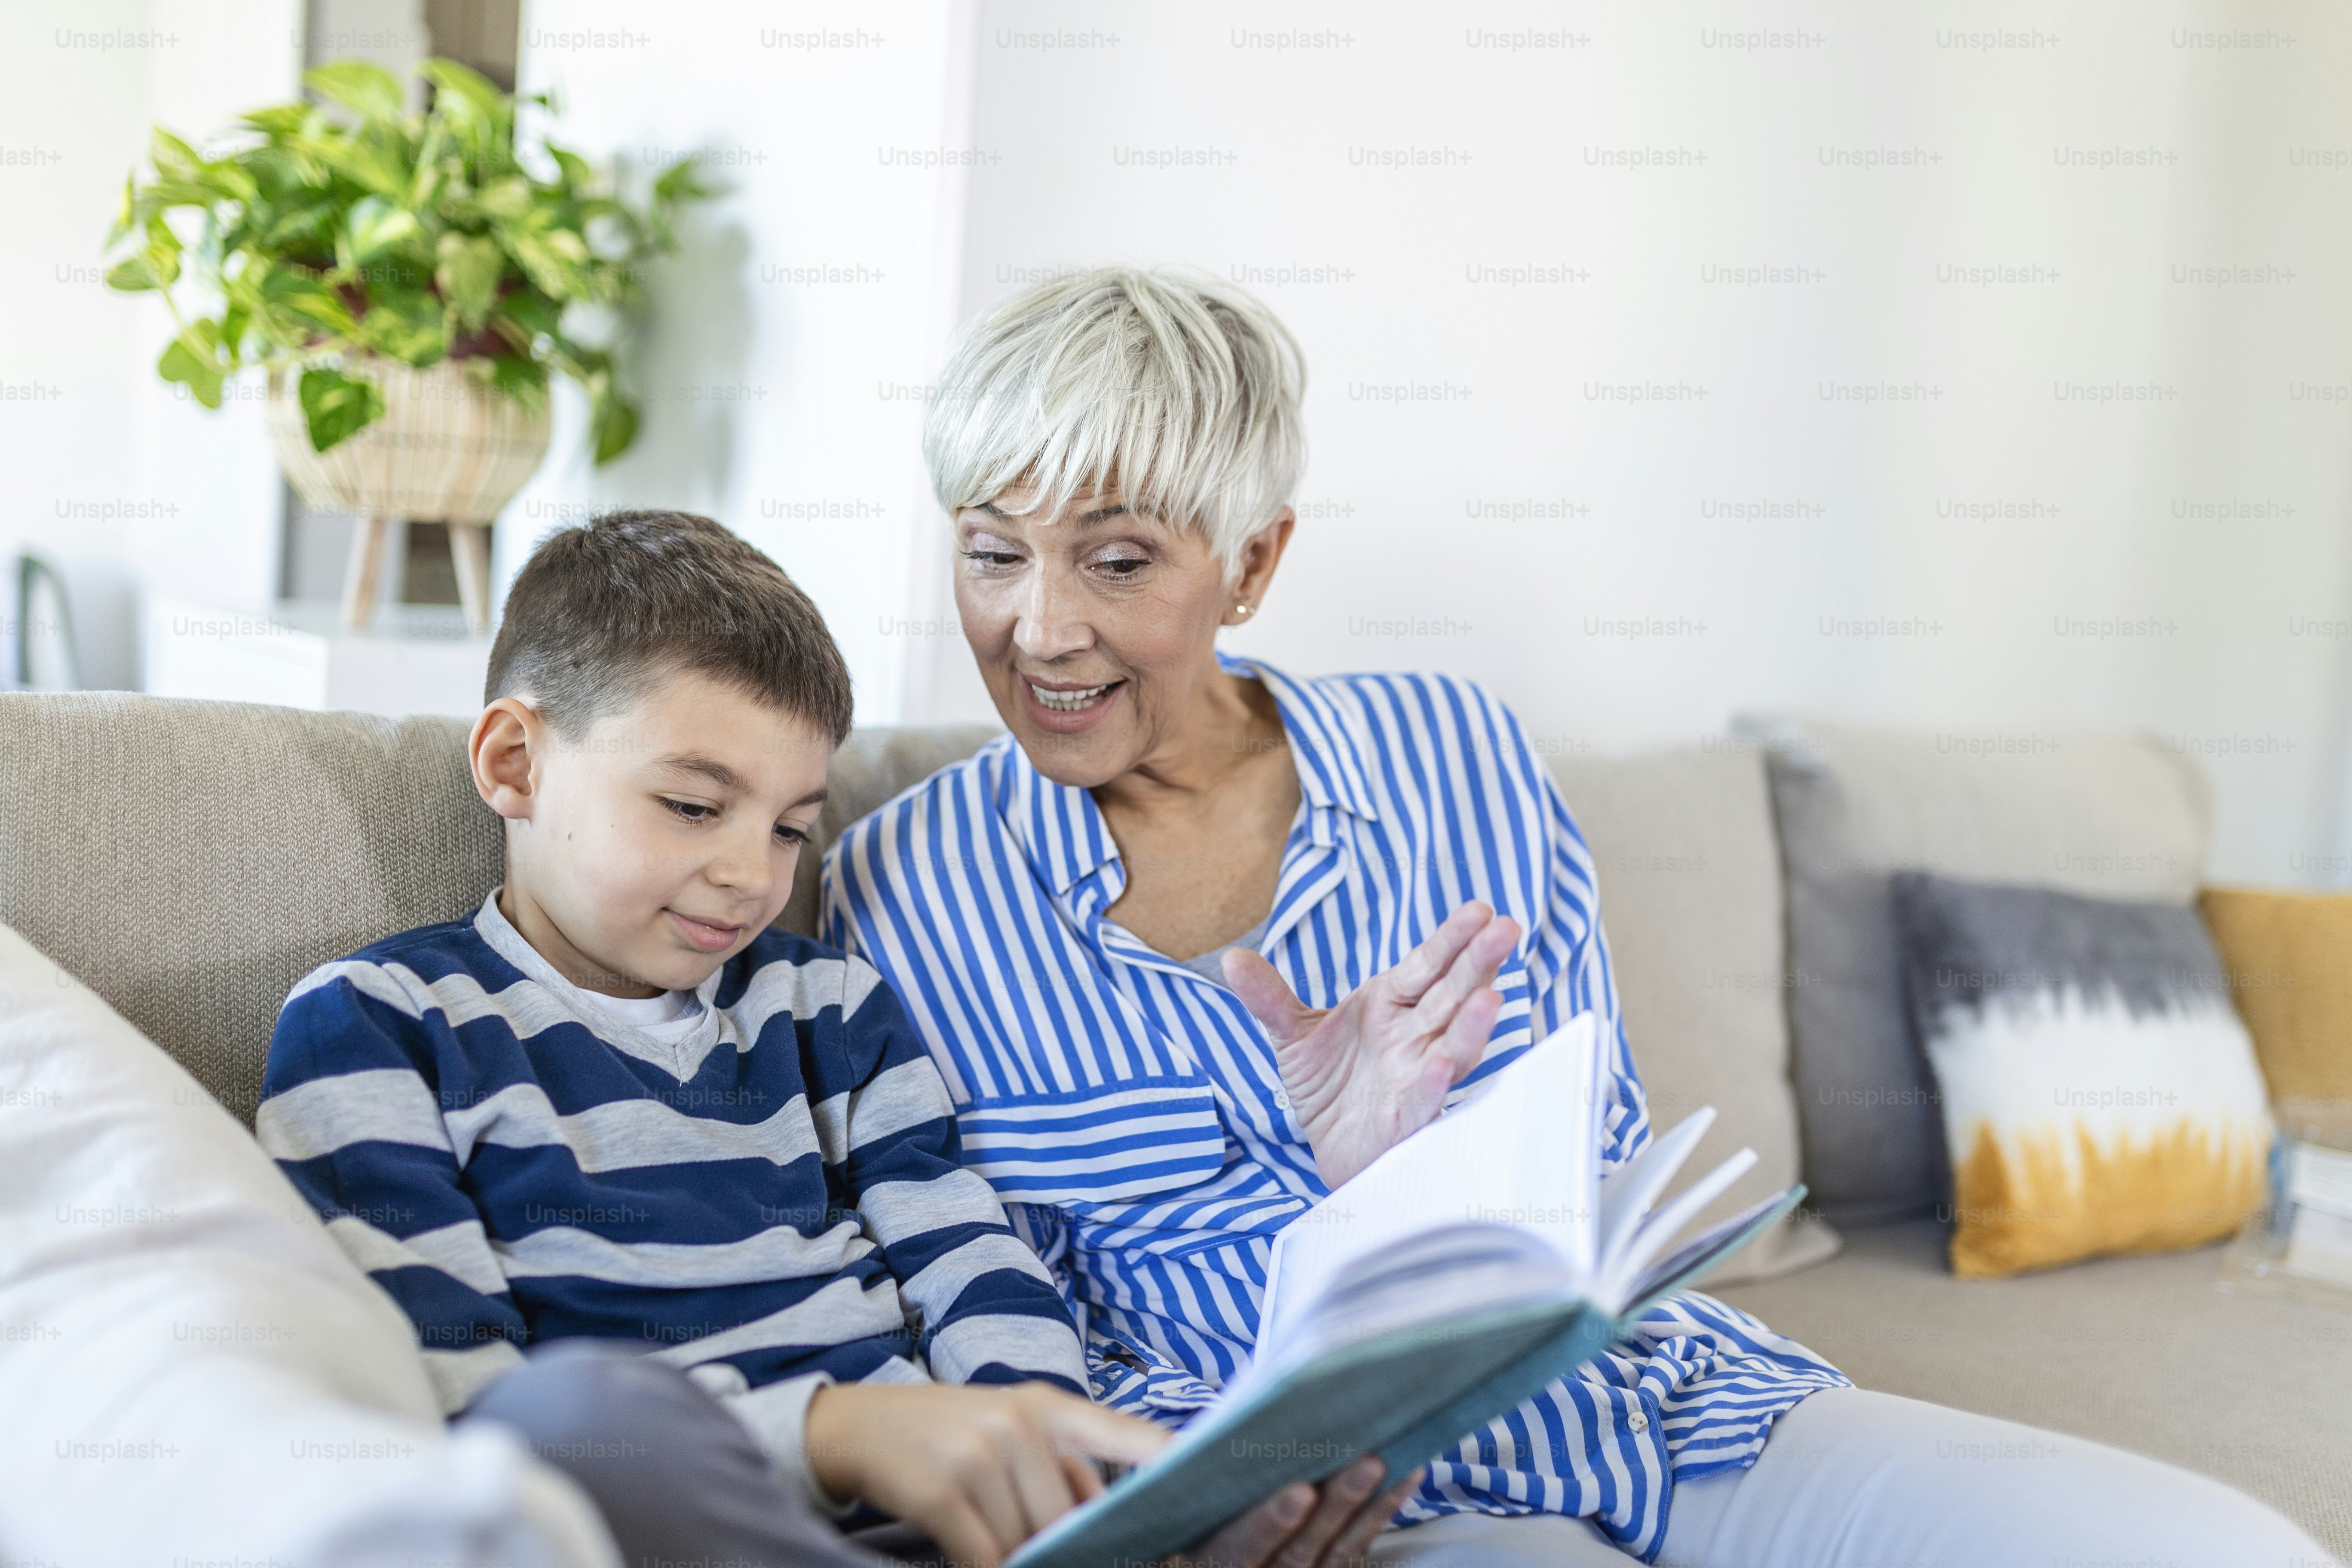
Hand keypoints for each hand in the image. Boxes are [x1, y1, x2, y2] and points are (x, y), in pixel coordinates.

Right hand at [803, 1382, 1166, 1567]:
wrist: (857, 1426)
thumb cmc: (948, 1434)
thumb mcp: (1011, 1431)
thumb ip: (1065, 1469)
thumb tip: (1101, 1518)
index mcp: (1049, 1407)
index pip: (1127, 1435)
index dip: (1168, 1459)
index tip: (1215, 1474)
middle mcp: (1020, 1424)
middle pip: (1068, 1520)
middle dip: (1054, 1548)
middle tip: (1032, 1544)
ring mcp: (980, 1455)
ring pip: (1027, 1544)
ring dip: (1013, 1559)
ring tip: (986, 1538)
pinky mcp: (942, 1491)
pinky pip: (984, 1558)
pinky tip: (968, 1559)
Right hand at [1173, 1459, 1422, 1567]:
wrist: (1225, 1557)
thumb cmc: (1191, 1518)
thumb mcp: (1177, 1506)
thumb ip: (1189, 1481)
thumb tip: (1206, 1440)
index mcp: (1208, 1562)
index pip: (1237, 1549)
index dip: (1267, 1523)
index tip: (1299, 1491)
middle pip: (1296, 1553)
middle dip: (1332, 1508)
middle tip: (1364, 1463)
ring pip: (1332, 1553)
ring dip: (1365, 1506)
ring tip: (1387, 1461)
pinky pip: (1355, 1551)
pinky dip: (1381, 1514)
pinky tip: (1406, 1476)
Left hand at [1225, 900, 1520, 1187]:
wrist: (1327, 1144)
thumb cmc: (1327, 1084)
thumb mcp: (1291, 1035)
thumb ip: (1268, 998)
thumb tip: (1231, 960)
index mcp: (1393, 1004)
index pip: (1427, 963)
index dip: (1453, 938)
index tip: (1480, 909)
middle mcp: (1415, 1036)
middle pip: (1452, 993)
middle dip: (1479, 963)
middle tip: (1507, 928)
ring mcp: (1416, 1076)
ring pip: (1454, 1045)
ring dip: (1473, 1024)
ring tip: (1491, 996)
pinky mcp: (1407, 1119)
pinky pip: (1425, 1100)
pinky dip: (1433, 1084)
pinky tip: (1439, 1065)